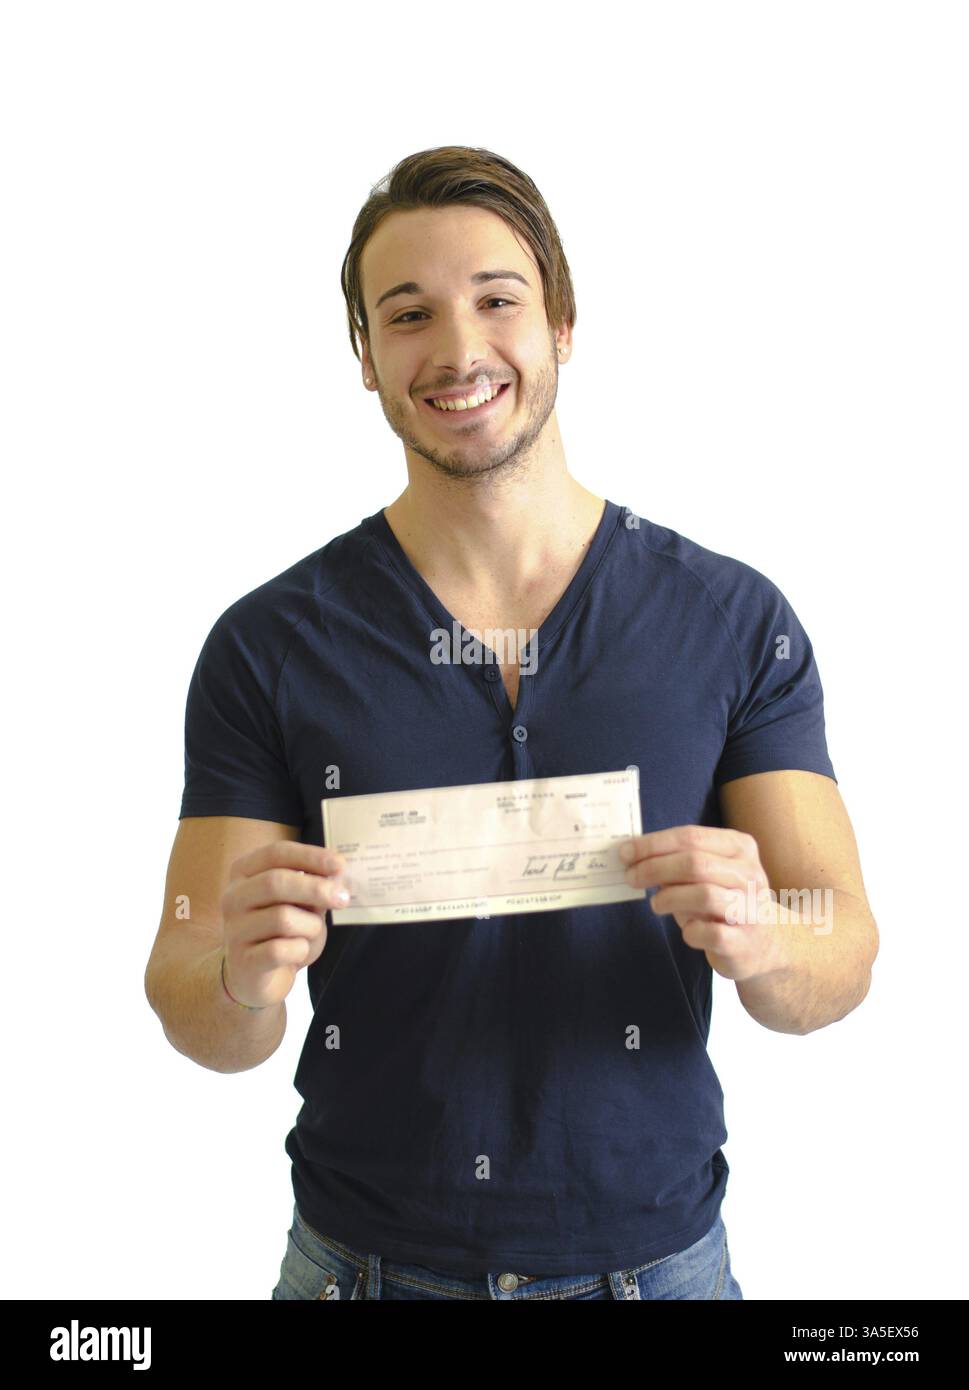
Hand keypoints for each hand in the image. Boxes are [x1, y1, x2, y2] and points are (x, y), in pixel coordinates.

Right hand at [220, 842, 349, 1007]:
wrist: (256, 977)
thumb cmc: (281, 932)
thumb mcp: (298, 902)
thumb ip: (313, 885)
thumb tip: (337, 874)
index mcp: (244, 873)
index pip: (276, 853)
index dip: (310, 856)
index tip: (340, 864)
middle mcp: (233, 897)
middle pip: (275, 882)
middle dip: (315, 888)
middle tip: (343, 898)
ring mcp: (234, 930)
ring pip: (282, 918)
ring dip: (310, 927)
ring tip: (310, 935)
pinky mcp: (243, 961)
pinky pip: (280, 950)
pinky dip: (300, 950)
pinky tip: (296, 953)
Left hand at [619, 824, 785, 982]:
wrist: (763, 945)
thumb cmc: (724, 901)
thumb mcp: (709, 872)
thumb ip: (680, 860)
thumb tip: (634, 855)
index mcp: (740, 848)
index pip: (691, 836)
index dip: (653, 844)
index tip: (626, 853)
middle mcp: (750, 875)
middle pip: (694, 863)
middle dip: (654, 868)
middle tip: (631, 877)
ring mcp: (750, 909)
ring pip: (703, 894)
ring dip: (669, 898)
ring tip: (657, 904)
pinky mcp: (743, 942)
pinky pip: (709, 932)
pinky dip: (690, 931)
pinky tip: (687, 930)